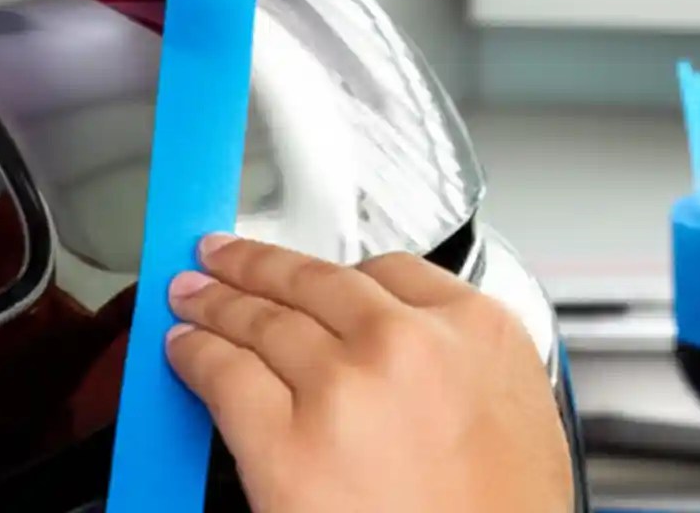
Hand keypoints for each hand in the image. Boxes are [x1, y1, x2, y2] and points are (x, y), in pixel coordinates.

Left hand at [165, 234, 571, 512]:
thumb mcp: (514, 414)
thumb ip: (463, 361)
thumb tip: (417, 348)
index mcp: (477, 330)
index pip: (394, 269)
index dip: (341, 270)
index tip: (319, 272)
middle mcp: (407, 343)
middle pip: (317, 281)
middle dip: (261, 264)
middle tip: (229, 255)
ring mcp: (343, 386)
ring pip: (263, 319)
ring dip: (218, 300)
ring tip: (194, 294)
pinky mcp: (286, 444)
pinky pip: (225, 375)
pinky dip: (195, 355)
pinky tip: (185, 349)